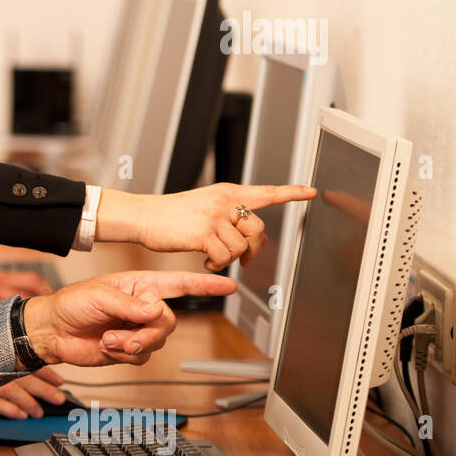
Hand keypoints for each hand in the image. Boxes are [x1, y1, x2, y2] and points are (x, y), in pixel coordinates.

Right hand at [0, 368, 67, 419]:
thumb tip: (22, 378)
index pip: (22, 361)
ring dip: (28, 402)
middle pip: (21, 375)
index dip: (43, 370)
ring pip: (10, 389)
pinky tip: (20, 416)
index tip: (59, 379)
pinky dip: (8, 409)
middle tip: (60, 398)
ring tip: (40, 412)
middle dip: (43, 387)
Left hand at [24, 270, 236, 365]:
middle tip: (122, 337)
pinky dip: (124, 355)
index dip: (204, 284)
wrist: (52, 331)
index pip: (178, 284)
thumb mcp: (99, 295)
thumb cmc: (71, 304)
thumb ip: (130, 304)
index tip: (228, 284)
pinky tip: (106, 346)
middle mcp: (142, 307)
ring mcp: (137, 329)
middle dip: (147, 333)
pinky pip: (143, 357)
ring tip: (108, 339)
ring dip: (132, 344)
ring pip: (157, 342)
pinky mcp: (130, 349)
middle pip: (168, 322)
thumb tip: (155, 311)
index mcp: (139, 286)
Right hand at [96, 183, 316, 270]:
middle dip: (254, 248)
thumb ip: (230, 218)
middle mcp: (224, 201)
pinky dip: (217, 264)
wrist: (145, 216)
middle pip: (258, 228)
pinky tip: (206, 261)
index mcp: (226, 193)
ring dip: (230, 258)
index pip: (265, 192)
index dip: (290, 192)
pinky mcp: (204, 233)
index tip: (310, 191)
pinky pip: (225, 256)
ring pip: (241, 246)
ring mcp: (214, 216)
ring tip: (213, 257)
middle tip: (245, 259)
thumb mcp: (205, 208)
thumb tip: (256, 238)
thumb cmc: (172, 215)